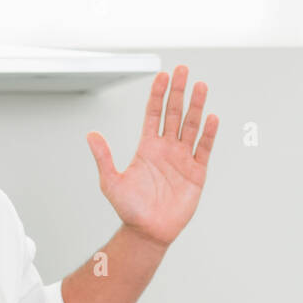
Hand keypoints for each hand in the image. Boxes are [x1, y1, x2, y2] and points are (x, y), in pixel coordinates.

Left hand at [86, 65, 218, 248]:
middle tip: (184, 70)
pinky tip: (211, 117)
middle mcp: (166, 149)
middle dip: (179, 92)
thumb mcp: (111, 182)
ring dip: (196, 106)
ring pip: (191, 126)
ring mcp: (182, 159)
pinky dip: (208, 134)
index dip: (158, 95)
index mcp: (147, 148)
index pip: (153, 114)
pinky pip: (204, 149)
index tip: (163, 76)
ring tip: (201, 86)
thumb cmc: (130, 210)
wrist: (148, 232)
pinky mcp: (196, 173)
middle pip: (174, 114)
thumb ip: (103, 157)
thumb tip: (91, 134)